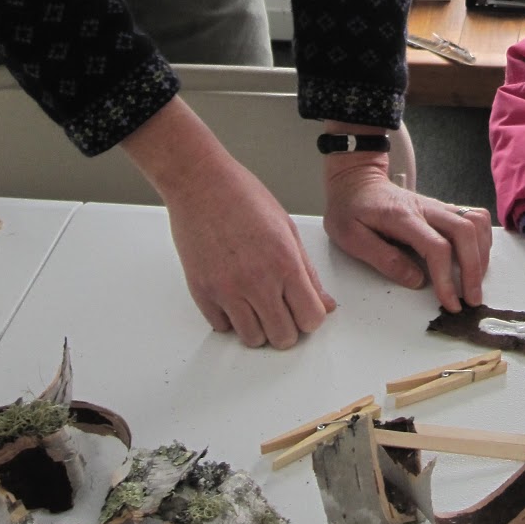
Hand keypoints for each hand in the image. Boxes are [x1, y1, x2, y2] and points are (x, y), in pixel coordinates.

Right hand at [123, 97, 335, 348]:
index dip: (311, 317)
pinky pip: (222, 327)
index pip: (311, 319)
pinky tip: (233, 295)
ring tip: (256, 303)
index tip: (304, 309)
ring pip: (252, 340)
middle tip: (281, 308)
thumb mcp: (287, 228)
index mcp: (285, 262)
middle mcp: (258, 282)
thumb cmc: (243, 196)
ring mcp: (227, 290)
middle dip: (287, 328)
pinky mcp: (202, 293)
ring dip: (259, 327)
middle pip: (283, 338)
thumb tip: (325, 304)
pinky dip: (230, 319)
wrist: (200, 183)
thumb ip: (308, 272)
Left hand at [322, 153, 491, 310]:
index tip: (449, 302)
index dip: (446, 278)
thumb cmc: (350, 209)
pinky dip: (481, 239)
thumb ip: (383, 258)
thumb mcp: (351, 237)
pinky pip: (473, 217)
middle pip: (465, 232)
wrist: (355, 181)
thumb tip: (416, 280)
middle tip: (472, 299)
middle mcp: (425, 208)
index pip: (436, 246)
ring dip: (481, 252)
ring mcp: (436, 206)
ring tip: (475, 281)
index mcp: (402, 216)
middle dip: (473, 268)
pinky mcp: (441, 209)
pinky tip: (475, 259)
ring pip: (474, 221)